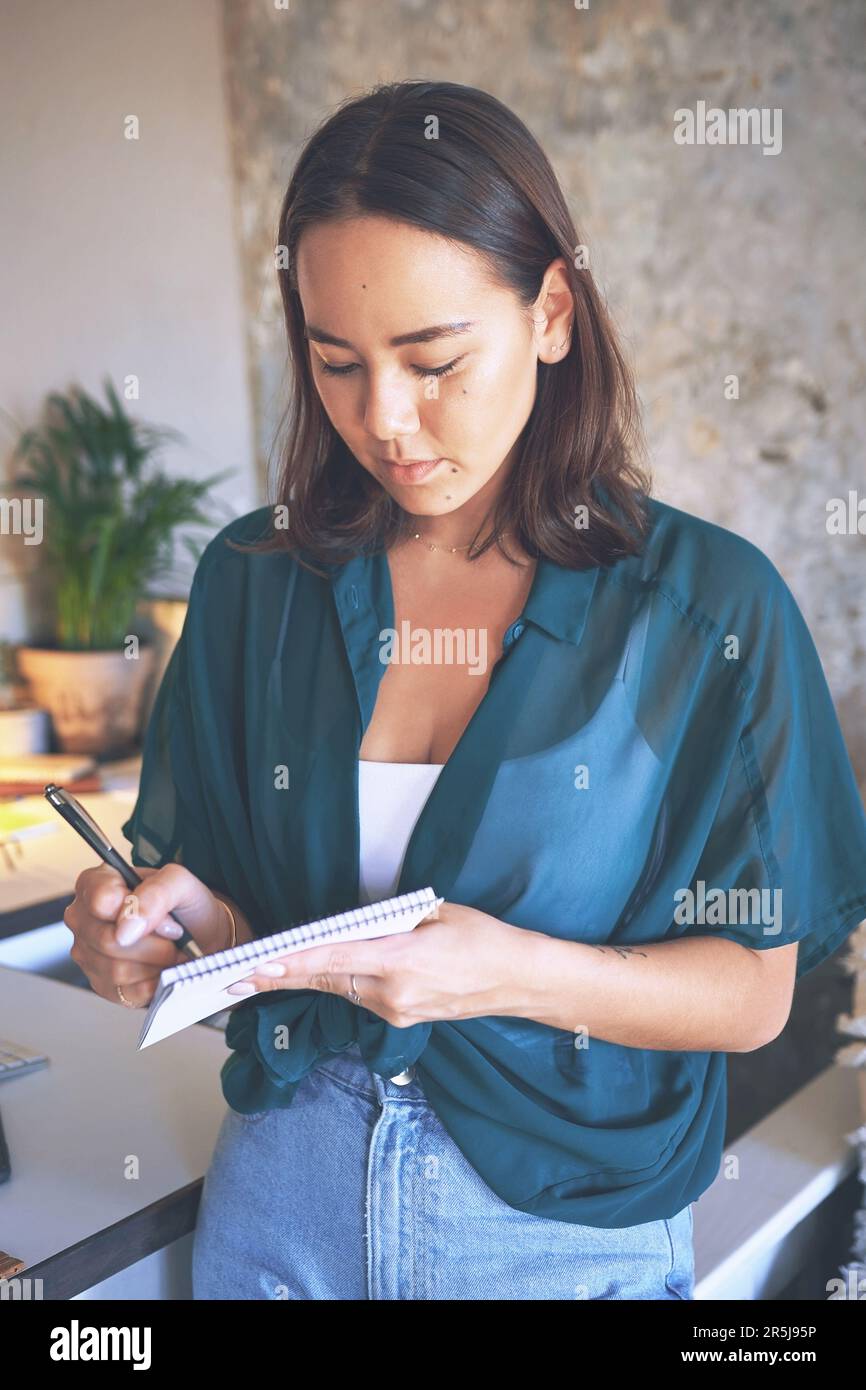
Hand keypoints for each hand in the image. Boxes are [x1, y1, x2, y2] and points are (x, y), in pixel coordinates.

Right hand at [65, 863, 230, 1008]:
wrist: (202, 935)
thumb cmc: (185, 906)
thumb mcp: (180, 883)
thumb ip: (155, 893)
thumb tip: (125, 929)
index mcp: (95, 884)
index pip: (100, 900)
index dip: (136, 911)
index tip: (164, 915)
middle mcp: (83, 919)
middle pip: (109, 940)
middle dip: (154, 941)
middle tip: (174, 934)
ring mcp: (88, 955)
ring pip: (117, 970)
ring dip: (156, 962)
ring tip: (169, 950)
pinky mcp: (102, 986)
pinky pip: (127, 993)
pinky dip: (154, 982)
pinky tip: (160, 968)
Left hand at [226, 901, 532, 1027]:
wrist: (518, 981)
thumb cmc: (484, 939)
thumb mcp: (438, 913)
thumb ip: (392, 919)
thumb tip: (355, 923)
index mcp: (403, 958)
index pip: (334, 958)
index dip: (292, 963)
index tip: (258, 966)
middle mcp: (394, 992)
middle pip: (326, 980)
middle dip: (280, 977)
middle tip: (236, 978)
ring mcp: (397, 1011)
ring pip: (340, 989)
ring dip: (307, 978)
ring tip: (264, 972)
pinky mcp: (402, 1020)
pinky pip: (360, 997)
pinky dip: (337, 982)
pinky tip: (317, 973)